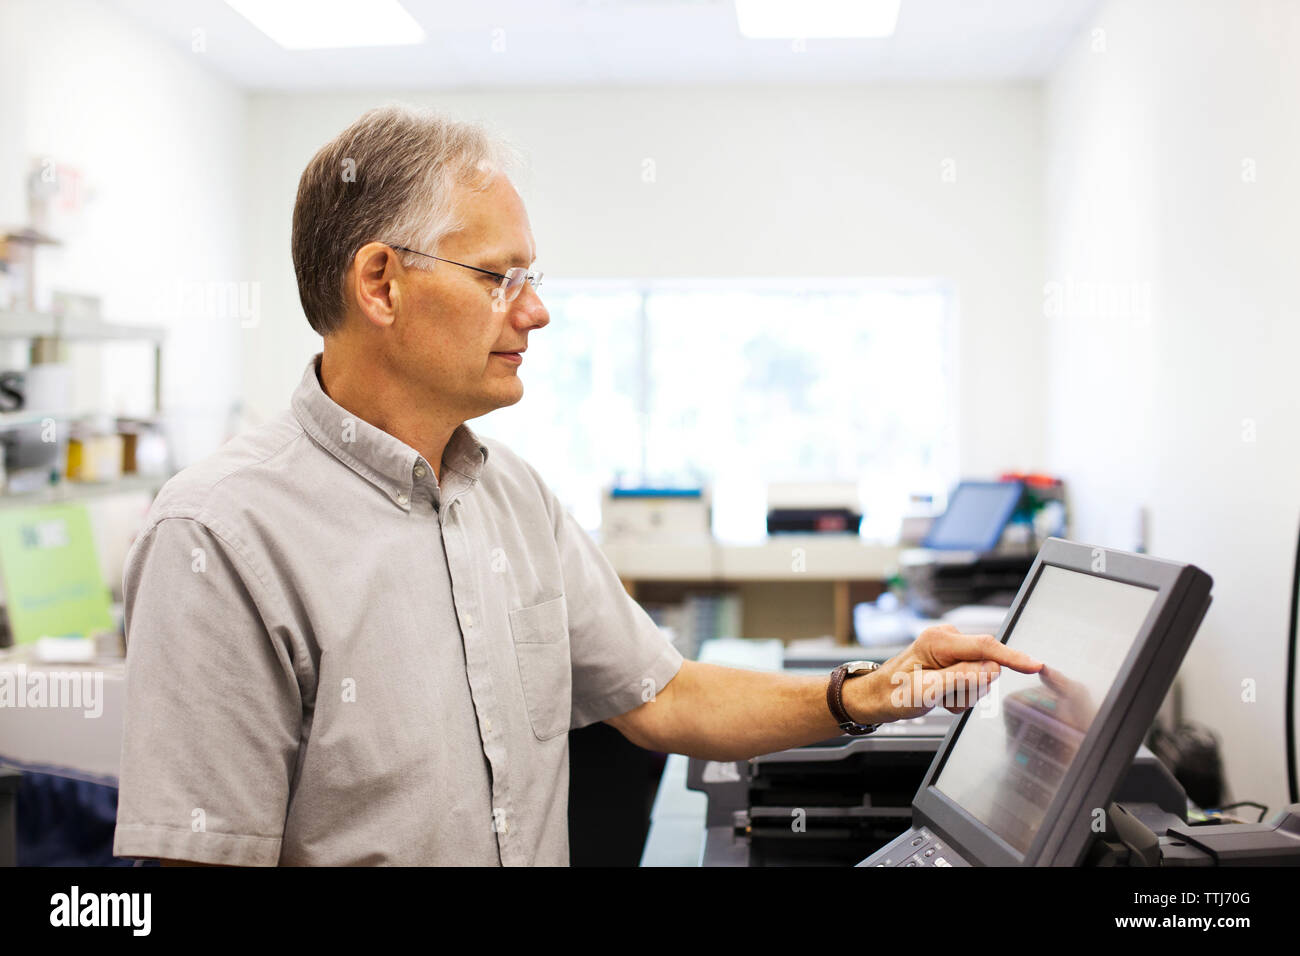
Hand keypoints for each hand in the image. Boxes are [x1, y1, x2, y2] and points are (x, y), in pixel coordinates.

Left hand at [846, 623, 1042, 723]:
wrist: (877, 698)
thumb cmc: (893, 693)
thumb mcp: (926, 691)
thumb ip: (961, 679)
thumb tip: (991, 669)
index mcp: (939, 640)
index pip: (985, 646)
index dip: (1012, 657)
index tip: (1035, 665)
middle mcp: (947, 639)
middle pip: (986, 664)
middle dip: (972, 687)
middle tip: (946, 698)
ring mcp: (951, 649)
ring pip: (981, 676)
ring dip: (965, 694)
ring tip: (939, 698)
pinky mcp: (954, 660)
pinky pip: (973, 680)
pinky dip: (961, 694)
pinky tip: (941, 697)